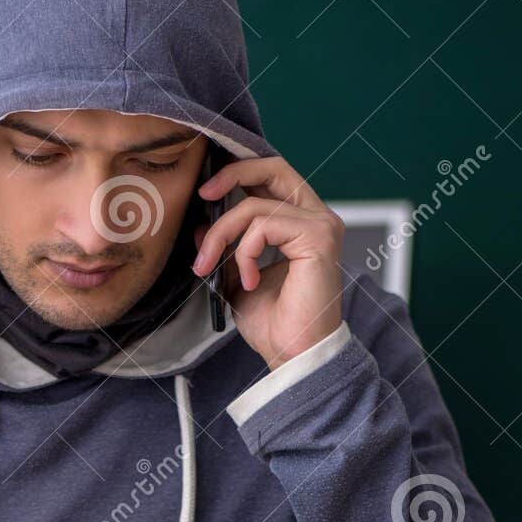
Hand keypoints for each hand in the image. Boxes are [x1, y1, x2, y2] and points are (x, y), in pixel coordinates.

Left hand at [191, 155, 343, 370]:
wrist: (293, 354)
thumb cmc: (274, 323)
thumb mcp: (236, 278)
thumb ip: (224, 248)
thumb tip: (200, 225)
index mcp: (300, 223)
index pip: (272, 178)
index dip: (238, 173)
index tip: (205, 192)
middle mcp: (316, 217)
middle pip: (274, 167)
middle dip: (232, 173)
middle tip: (203, 193)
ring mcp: (321, 224)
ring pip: (255, 205)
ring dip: (221, 235)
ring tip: (209, 267)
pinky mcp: (318, 237)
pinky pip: (263, 225)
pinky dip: (244, 252)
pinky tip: (249, 281)